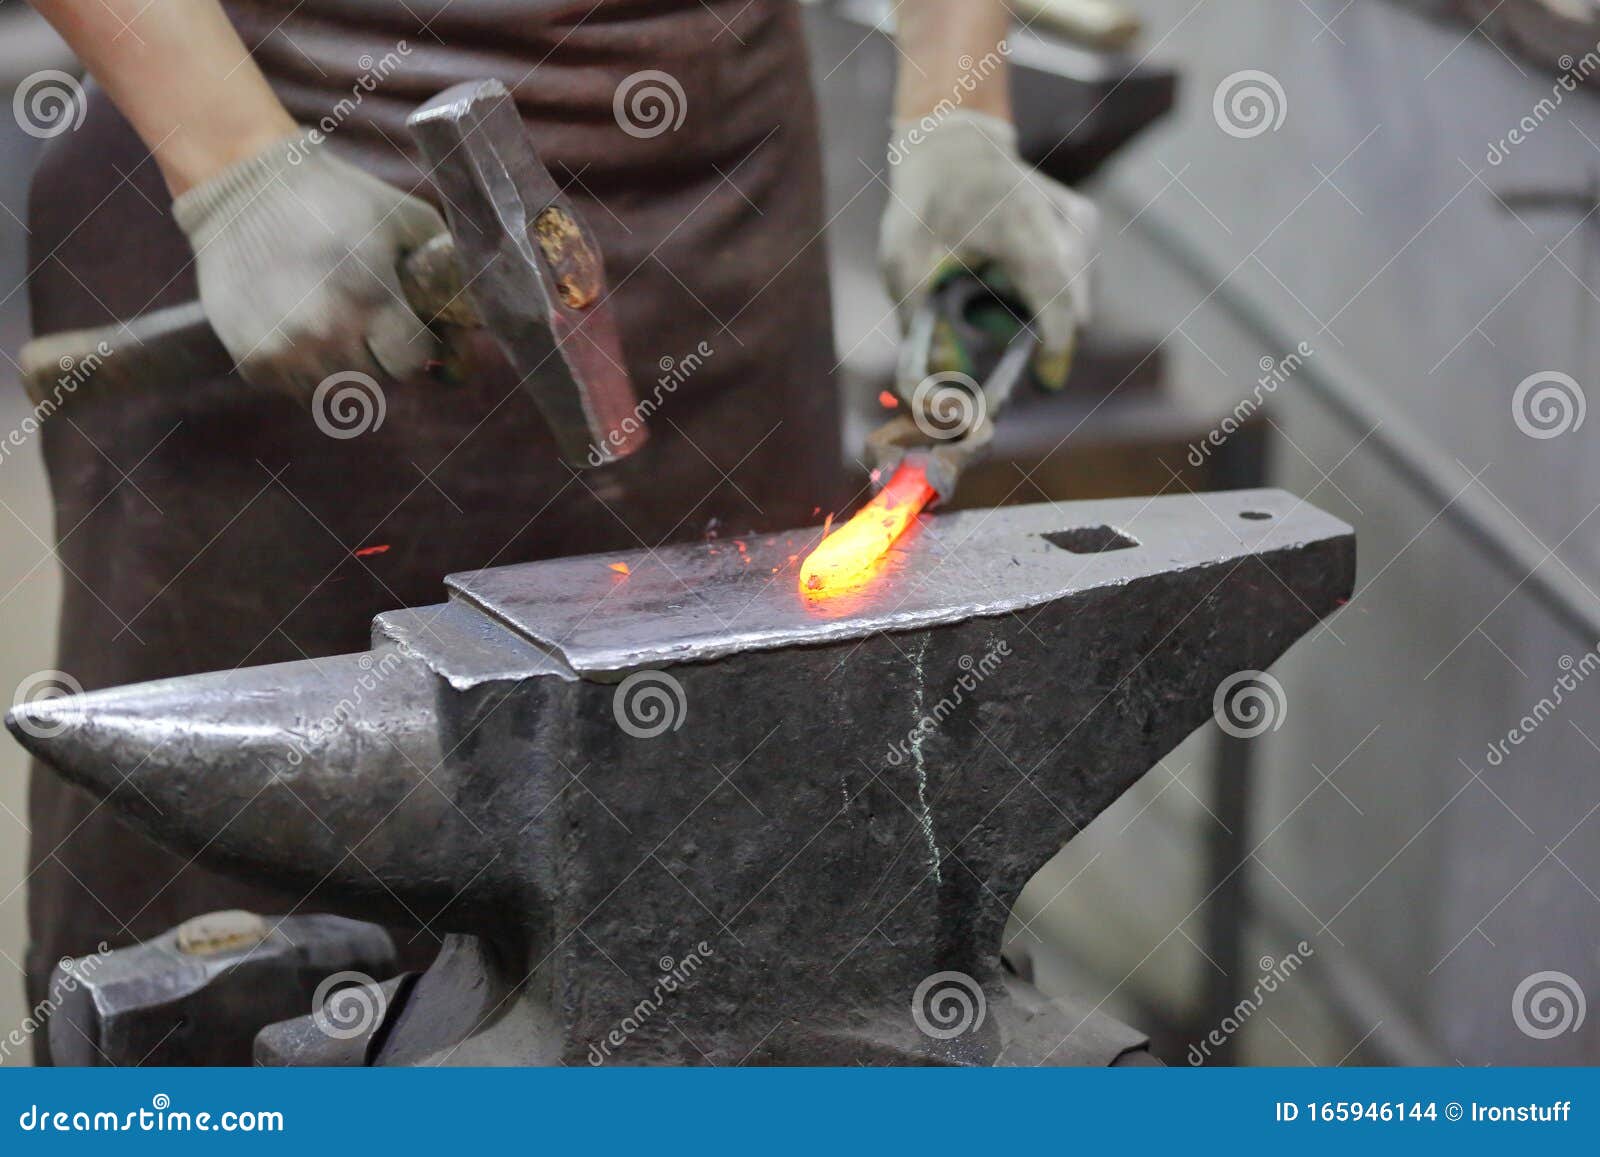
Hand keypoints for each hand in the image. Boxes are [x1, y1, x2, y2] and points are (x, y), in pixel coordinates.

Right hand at [173, 132, 446, 395]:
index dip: (417, 346)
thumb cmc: (338, 198)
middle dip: (381, 353)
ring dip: (342, 365)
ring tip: (334, 321)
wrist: (245, 185)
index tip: (410, 326)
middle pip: (376, 378)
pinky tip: (300, 327)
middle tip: (369, 318)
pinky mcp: (254, 358)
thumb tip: (476, 319)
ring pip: (336, 389)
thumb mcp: (406, 220)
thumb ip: (447, 270)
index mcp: (372, 299)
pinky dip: (303, 368)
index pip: (413, 363)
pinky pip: (294, 388)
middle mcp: (330, 332)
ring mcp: (288, 349)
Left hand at [880, 111, 1098, 387]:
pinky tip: (1004, 267)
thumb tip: (947, 383)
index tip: (1043, 384)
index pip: (1057, 298)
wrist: (951, 148)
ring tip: (984, 280)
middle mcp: (1063, 220)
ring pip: (1072, 296)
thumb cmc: (923, 208)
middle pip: (1070, 306)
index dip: (1055, 348)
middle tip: (983, 326)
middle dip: (1034, 333)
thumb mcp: (903, 265)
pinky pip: (1072, 280)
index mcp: (1022, 226)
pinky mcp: (1085, 223)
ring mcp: (1081, 220)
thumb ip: (923, 327)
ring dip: (1031, 307)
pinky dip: (1038, 289)